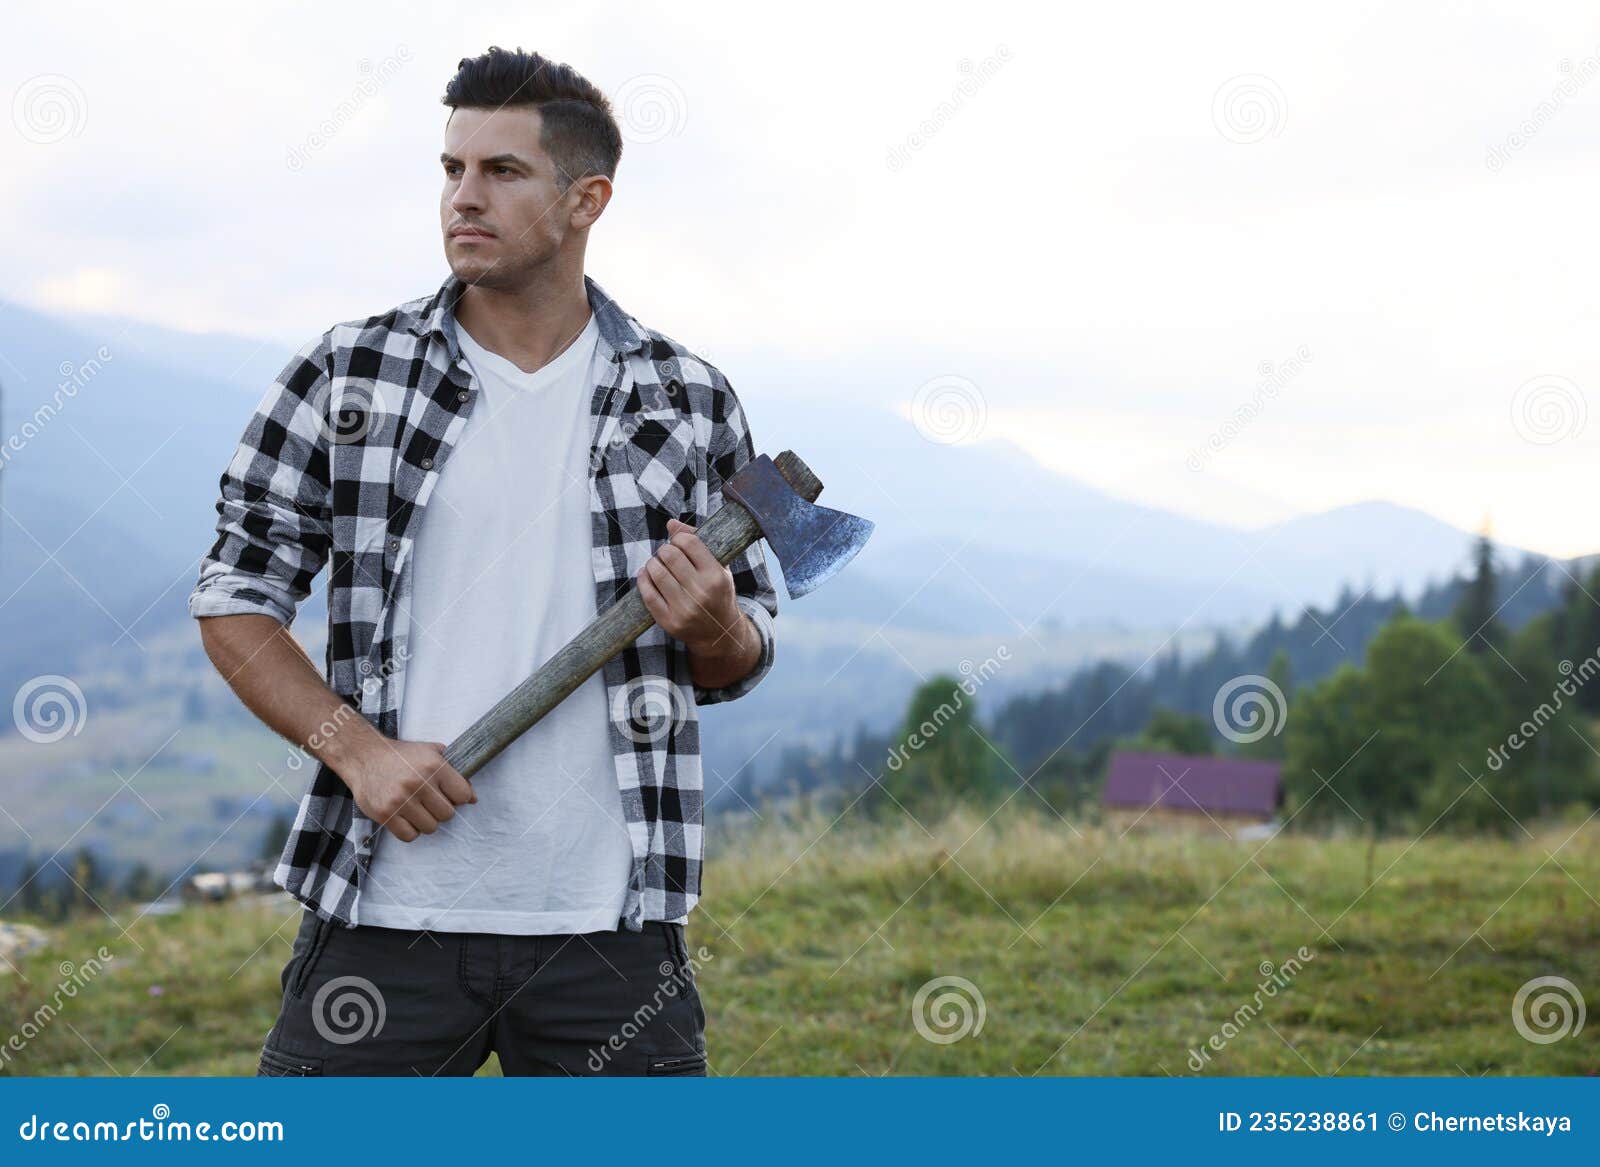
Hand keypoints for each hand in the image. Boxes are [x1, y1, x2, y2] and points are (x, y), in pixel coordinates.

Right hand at [342, 739, 475, 842]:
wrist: (363, 756)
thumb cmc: (401, 756)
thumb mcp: (431, 753)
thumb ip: (454, 773)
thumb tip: (473, 799)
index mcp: (434, 766)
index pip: (463, 795)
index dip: (459, 797)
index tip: (449, 795)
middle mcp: (419, 783)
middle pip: (448, 814)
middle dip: (441, 810)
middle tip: (430, 802)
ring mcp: (401, 800)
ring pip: (430, 827)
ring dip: (426, 821)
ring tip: (416, 808)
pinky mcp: (385, 814)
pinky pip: (409, 836)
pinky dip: (410, 830)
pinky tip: (405, 817)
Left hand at [636, 519, 744, 654]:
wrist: (719, 634)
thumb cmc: (718, 594)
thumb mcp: (718, 568)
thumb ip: (697, 543)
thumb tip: (670, 523)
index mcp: (716, 576)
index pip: (689, 543)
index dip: (678, 538)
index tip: (678, 544)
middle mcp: (701, 592)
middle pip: (670, 555)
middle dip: (664, 550)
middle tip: (666, 555)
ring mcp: (684, 609)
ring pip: (656, 572)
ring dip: (652, 563)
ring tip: (657, 565)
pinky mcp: (669, 621)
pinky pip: (647, 594)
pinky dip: (643, 579)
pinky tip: (647, 575)